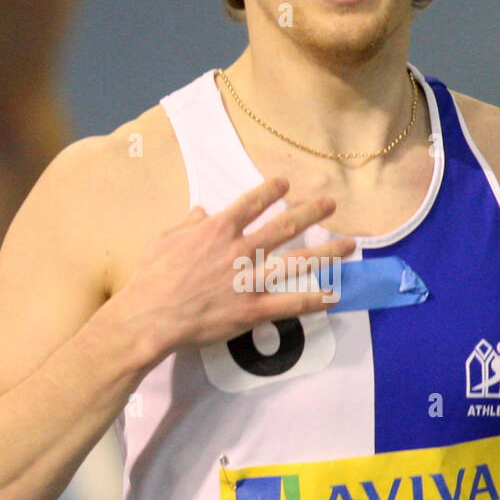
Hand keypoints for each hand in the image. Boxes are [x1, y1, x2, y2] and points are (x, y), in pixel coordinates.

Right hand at [113, 177, 355, 355]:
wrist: (150, 316)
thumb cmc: (151, 278)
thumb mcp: (164, 240)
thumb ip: (187, 224)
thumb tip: (200, 210)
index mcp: (217, 230)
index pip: (250, 204)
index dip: (270, 191)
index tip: (286, 183)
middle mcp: (239, 250)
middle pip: (283, 227)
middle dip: (310, 213)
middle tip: (330, 203)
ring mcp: (248, 280)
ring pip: (296, 263)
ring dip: (325, 253)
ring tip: (349, 245)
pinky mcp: (251, 309)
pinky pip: (289, 303)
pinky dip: (314, 300)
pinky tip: (334, 296)